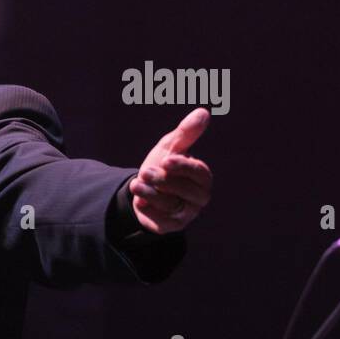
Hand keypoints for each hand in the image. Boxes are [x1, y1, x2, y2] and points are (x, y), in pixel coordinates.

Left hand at [129, 107, 213, 234]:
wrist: (144, 188)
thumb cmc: (163, 165)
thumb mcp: (171, 146)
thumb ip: (186, 132)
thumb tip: (203, 112)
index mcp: (203, 176)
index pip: (198, 172)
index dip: (182, 167)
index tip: (166, 160)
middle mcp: (200, 197)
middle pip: (184, 190)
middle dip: (162, 180)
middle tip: (144, 172)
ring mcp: (187, 213)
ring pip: (170, 205)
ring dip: (150, 194)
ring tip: (136, 185)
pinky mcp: (172, 226)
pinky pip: (162, 222)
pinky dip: (148, 211)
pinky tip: (140, 203)